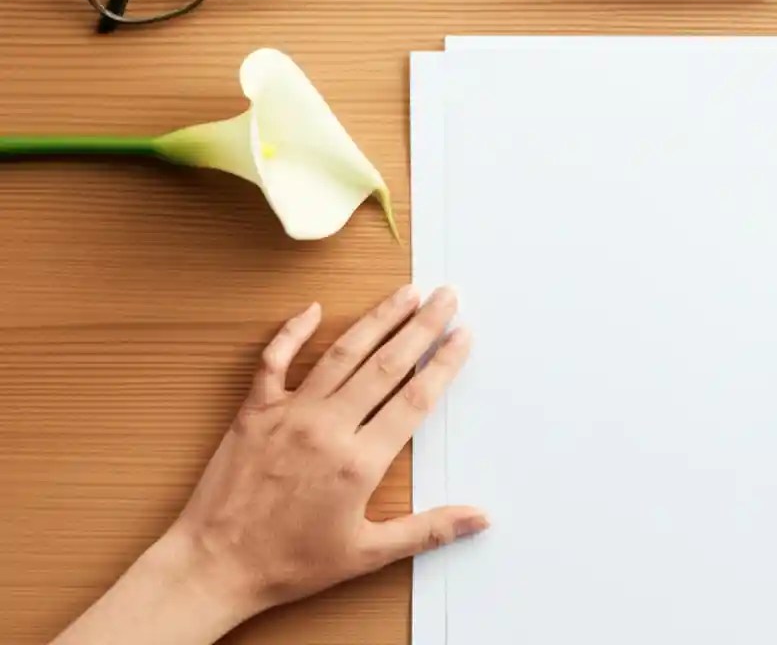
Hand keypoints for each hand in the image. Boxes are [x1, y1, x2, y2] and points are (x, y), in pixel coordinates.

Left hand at [52, 286, 485, 644]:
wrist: (214, 566)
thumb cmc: (291, 564)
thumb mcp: (367, 554)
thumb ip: (428, 530)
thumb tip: (480, 517)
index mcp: (359, 463)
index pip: (414, 400)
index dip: (443, 364)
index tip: (464, 335)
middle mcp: (327, 428)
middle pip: (386, 365)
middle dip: (421, 327)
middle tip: (446, 296)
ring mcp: (289, 415)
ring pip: (341, 354)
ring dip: (376, 319)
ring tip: (405, 293)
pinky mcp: (254, 412)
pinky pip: (274, 361)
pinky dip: (292, 332)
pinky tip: (313, 309)